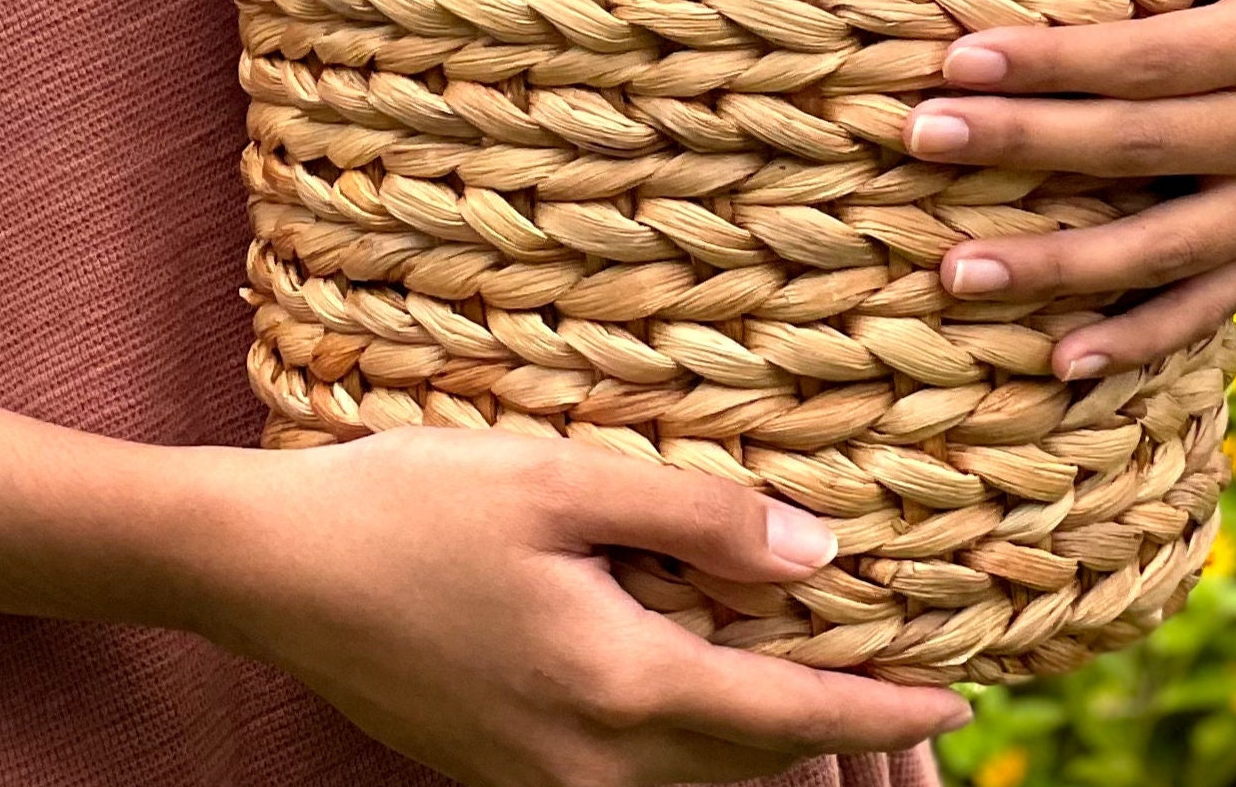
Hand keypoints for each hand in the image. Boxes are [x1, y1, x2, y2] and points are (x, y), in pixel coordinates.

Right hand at [202, 428, 968, 786]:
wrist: (274, 568)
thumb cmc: (414, 503)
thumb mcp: (563, 479)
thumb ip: (696, 516)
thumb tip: (818, 550)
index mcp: (617, 685)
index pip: (788, 718)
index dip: (882, 709)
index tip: (961, 702)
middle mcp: (587, 762)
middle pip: (752, 768)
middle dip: (842, 742)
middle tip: (917, 696)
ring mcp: (541, 780)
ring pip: (696, 778)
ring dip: (771, 742)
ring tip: (834, 686)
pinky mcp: (506, 772)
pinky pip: (637, 773)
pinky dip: (699, 740)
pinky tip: (711, 677)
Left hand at [902, 0, 1235, 374]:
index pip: (1148, 59)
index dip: (1053, 62)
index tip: (959, 57)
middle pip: (1132, 149)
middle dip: (1021, 147)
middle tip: (916, 141)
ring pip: (1158, 248)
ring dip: (1055, 268)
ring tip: (952, 276)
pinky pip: (1205, 306)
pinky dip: (1136, 340)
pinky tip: (1059, 365)